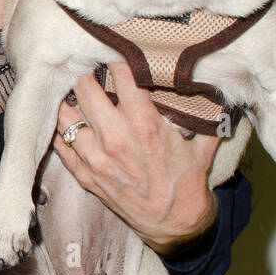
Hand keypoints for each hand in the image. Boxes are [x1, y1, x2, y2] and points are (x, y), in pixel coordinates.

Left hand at [51, 61, 219, 254]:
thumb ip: (206, 114)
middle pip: (85, 89)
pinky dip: (60, 131)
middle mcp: (115, 139)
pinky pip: (61, 146)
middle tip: (87, 65)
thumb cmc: (187, 182)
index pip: (121, 76)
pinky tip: (63, 120)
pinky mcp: (86, 176)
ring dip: (67, 100)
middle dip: (86, 73)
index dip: (116, 58)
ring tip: (71, 90)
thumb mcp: (201, 143)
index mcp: (144, 125)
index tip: (114, 50)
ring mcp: (96, 158)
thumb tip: (215, 87)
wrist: (174, 225)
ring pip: (65, 116)